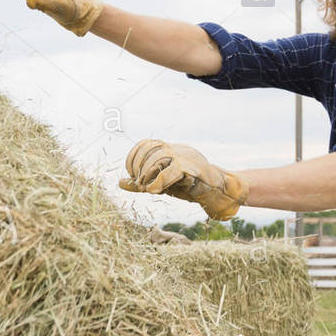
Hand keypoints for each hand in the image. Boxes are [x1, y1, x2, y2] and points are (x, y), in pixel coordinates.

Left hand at [118, 139, 248, 220]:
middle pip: (151, 148)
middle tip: (139, 184)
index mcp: (169, 150)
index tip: (131, 174)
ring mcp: (186, 157)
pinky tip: (155, 190)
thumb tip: (120, 183)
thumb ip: (141, 183)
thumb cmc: (188, 186)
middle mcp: (176, 149)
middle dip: (139, 166)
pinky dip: (160, 180)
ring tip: (147, 188)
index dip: (134, 157)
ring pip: (160, 156)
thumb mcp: (160, 184)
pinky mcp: (194, 169)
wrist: (215, 191)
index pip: (146, 143)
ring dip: (148, 173)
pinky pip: (173, 169)